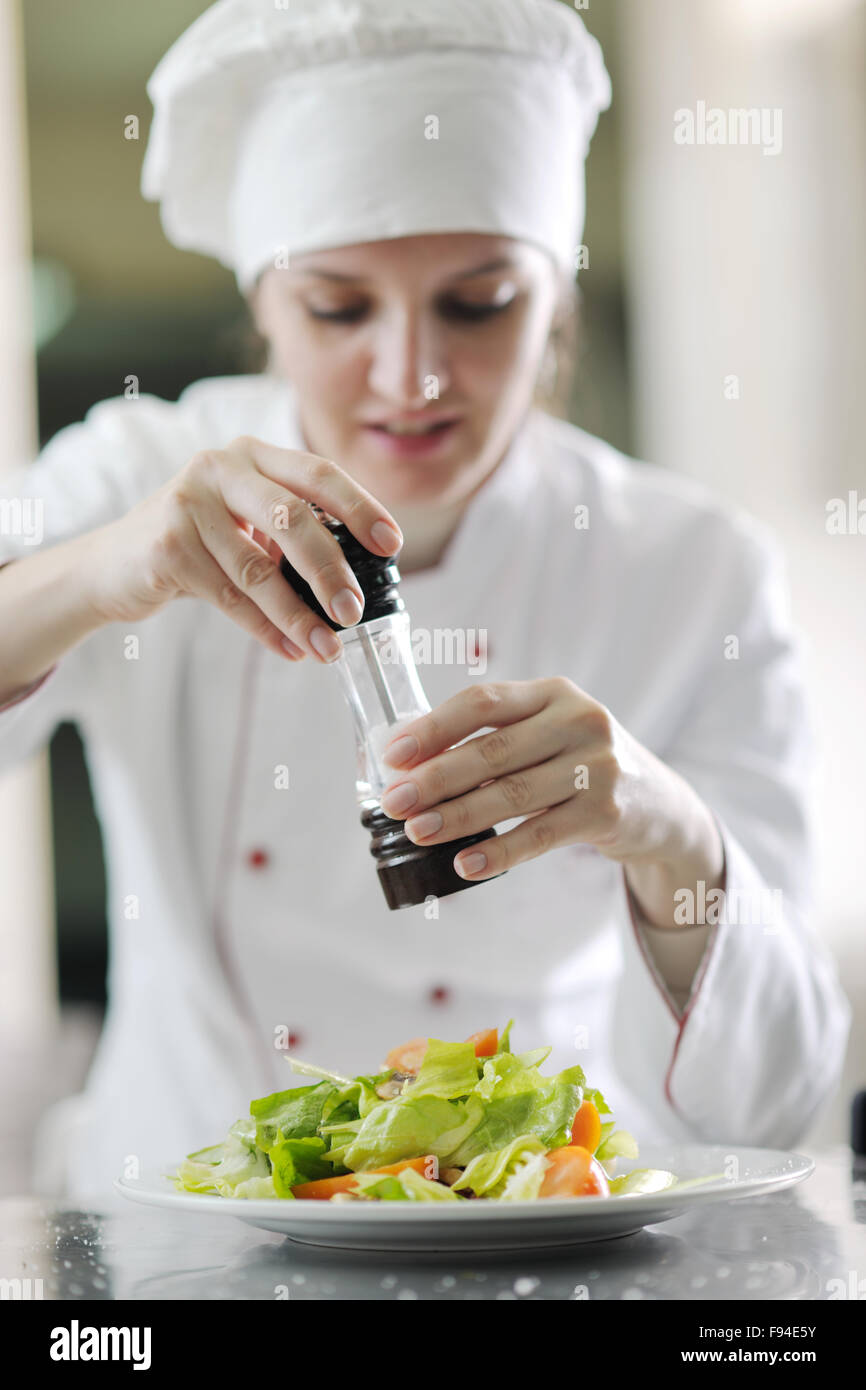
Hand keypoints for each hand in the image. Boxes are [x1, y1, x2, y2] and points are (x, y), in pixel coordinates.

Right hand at [88, 436, 401, 662]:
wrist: (113, 564)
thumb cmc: (197, 543)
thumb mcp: (245, 521)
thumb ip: (292, 532)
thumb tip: (357, 580)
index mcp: (252, 454)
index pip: (318, 473)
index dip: (360, 507)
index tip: (392, 544)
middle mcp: (220, 467)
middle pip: (291, 517)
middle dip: (330, 569)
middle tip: (355, 610)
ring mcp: (188, 504)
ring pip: (259, 569)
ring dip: (298, 615)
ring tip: (328, 647)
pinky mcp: (167, 547)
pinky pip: (230, 597)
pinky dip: (266, 629)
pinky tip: (291, 649)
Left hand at [379, 678, 723, 926]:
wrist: (661, 805)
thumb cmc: (584, 764)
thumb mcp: (550, 733)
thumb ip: (496, 739)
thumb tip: (413, 767)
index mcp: (554, 693)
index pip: (484, 701)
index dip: (434, 727)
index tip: (393, 753)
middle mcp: (580, 721)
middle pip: (493, 751)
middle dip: (435, 778)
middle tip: (395, 801)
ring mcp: (598, 767)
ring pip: (512, 795)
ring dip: (457, 816)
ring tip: (417, 832)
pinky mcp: (606, 812)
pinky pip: (540, 835)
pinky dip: (499, 852)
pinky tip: (465, 863)